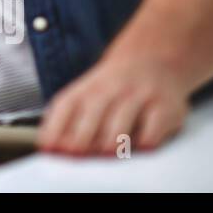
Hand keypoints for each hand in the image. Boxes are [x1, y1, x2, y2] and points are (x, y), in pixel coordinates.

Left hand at [36, 53, 189, 156]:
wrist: (153, 60)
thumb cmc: (113, 89)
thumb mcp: (86, 94)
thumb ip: (65, 119)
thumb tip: (46, 145)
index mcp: (87, 89)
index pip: (66, 105)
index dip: (56, 127)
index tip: (50, 147)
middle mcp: (111, 90)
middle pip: (93, 111)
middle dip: (82, 134)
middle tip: (74, 153)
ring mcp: (139, 96)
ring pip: (123, 118)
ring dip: (113, 137)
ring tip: (107, 152)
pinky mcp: (166, 108)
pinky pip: (155, 126)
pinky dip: (147, 139)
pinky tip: (141, 148)